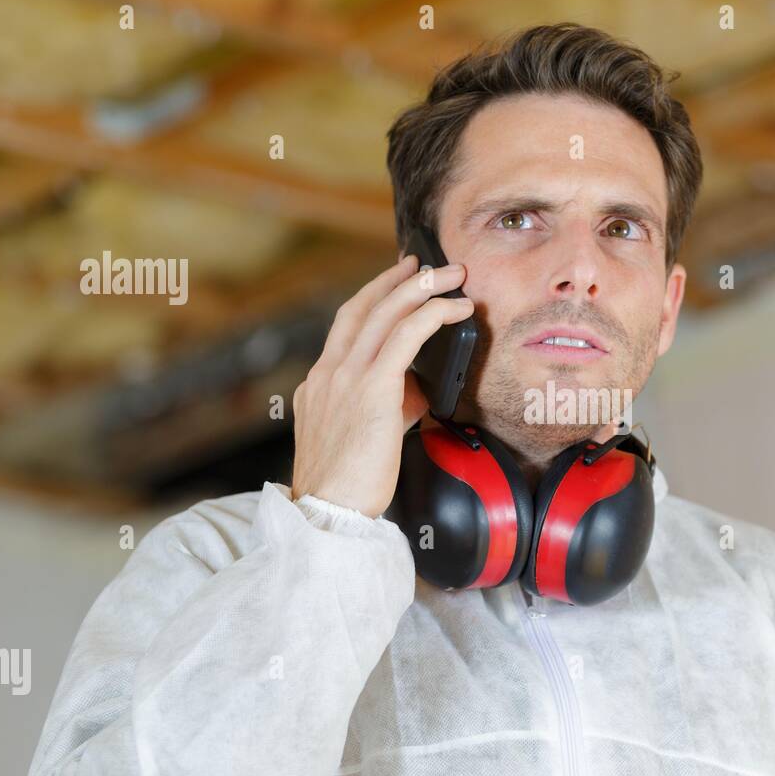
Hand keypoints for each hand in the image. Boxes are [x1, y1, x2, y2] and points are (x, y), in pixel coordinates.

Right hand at [290, 254, 473, 516]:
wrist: (329, 512)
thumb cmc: (349, 486)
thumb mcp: (361, 435)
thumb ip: (385, 405)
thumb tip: (417, 389)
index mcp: (319, 383)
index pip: (348, 325)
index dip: (374, 296)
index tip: (397, 280)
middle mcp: (328, 373)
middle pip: (364, 307)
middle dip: (399, 279)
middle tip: (426, 263)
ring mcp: (345, 377)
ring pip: (386, 312)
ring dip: (423, 287)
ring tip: (453, 276)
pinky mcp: (371, 388)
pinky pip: (405, 336)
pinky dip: (433, 314)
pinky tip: (455, 309)